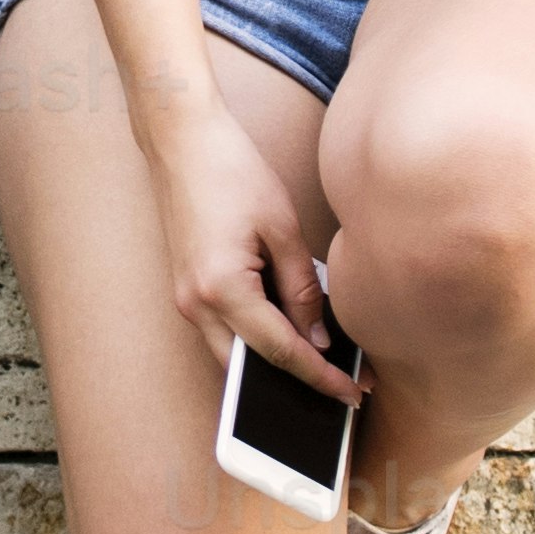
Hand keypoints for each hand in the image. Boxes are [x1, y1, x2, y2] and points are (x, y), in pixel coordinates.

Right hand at [143, 90, 340, 383]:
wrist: (182, 141)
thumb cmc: (232, 172)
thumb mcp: (282, 228)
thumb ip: (303, 288)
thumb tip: (319, 337)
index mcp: (222, 289)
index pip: (280, 352)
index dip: (320, 376)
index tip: (352, 392)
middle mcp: (195, 305)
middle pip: (250, 369)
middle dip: (296, 383)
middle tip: (343, 387)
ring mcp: (185, 300)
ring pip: (233, 356)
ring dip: (274, 364)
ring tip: (322, 363)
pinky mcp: (186, 289)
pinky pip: (223, 333)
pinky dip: (255, 342)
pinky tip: (289, 334)